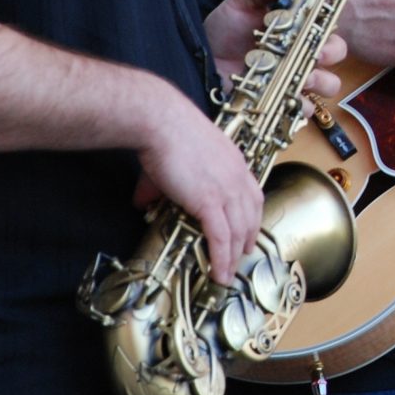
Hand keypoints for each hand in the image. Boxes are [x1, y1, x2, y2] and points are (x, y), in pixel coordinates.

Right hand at [131, 91, 264, 284]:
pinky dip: (221, 258)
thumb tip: (141, 202)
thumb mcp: (174, 158)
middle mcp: (237, 177)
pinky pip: (221, 237)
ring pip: (238, 231)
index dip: (252, 216)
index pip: (253, 194)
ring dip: (234, 256)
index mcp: (235, 162)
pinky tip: (218, 272)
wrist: (161, 121)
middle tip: (242, 256)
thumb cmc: (165, 131)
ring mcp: (226, 190)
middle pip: (251, 215)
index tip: (248, 230)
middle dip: (248, 239)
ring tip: (227, 273)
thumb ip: (161, 184)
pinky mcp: (209, 201)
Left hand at [207, 0, 347, 97]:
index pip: (330, 27)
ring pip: (329, 84)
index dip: (331, 27)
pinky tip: (285, 100)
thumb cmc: (227, 26)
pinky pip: (304, 109)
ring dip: (321, 82)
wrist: (203, 54)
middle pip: (336, 55)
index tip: (321, 29)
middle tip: (314, 55)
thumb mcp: (241, 1)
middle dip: (330, 55)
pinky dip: (300, 107)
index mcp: (300, 27)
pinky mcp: (282, 98)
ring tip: (301, 80)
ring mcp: (294, 77)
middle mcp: (303, 52)